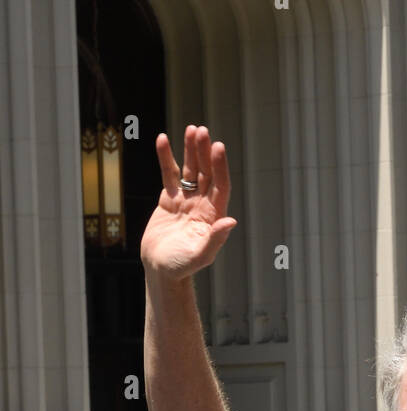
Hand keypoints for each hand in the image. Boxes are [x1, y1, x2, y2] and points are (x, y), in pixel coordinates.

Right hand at [141, 125, 236, 280]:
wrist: (160, 269)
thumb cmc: (181, 266)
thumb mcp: (200, 255)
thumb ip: (215, 239)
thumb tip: (231, 221)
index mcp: (214, 216)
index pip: (220, 185)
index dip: (219, 166)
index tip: (217, 146)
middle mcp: (203, 205)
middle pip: (206, 173)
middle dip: (204, 152)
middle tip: (201, 130)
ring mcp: (187, 200)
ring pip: (191, 170)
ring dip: (190, 150)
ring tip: (191, 129)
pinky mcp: (170, 199)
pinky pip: (169, 174)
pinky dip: (166, 157)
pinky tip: (163, 139)